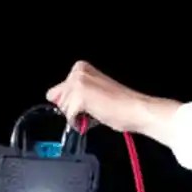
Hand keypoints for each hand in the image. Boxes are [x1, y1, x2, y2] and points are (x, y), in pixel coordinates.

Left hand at [45, 60, 176, 134]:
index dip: (71, 102)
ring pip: (63, 109)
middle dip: (71, 108)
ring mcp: (78, 83)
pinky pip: (69, 117)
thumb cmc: (120, 104)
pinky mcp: (80, 96)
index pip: (57, 91)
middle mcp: (77, 72)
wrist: (135, 109)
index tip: (88, 103)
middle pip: (57, 100)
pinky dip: (79, 123)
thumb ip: (74, 92)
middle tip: (93, 108)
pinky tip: (95, 117)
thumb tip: (55, 100)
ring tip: (96, 112)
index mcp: (80, 68)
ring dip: (77, 116)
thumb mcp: (93, 91)